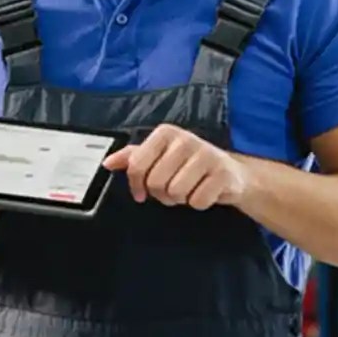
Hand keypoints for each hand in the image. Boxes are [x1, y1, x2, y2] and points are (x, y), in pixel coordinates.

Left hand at [102, 125, 250, 208]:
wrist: (230, 172)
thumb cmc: (188, 165)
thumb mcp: (158, 156)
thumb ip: (132, 158)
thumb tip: (107, 163)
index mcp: (165, 133)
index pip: (136, 165)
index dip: (135, 185)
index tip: (140, 192)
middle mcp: (185, 139)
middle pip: (156, 182)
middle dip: (161, 194)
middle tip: (171, 189)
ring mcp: (207, 154)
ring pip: (176, 192)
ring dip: (180, 199)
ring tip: (188, 189)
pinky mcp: (223, 173)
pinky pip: (198, 201)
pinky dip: (199, 203)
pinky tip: (204, 192)